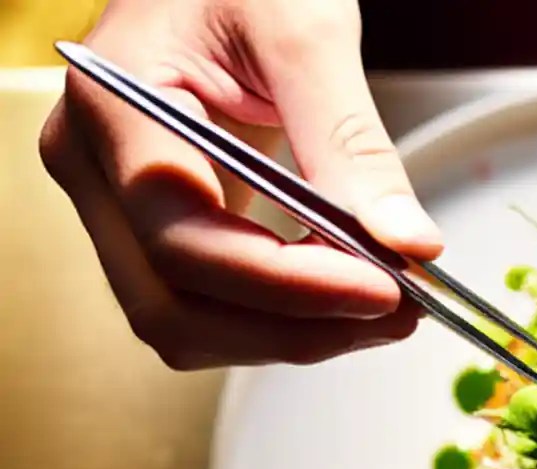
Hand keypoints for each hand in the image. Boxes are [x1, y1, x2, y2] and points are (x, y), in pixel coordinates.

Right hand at [39, 0, 438, 369]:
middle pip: (173, 305)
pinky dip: (282, 315)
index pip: (181, 238)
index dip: (287, 285)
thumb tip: (406, 244)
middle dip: (295, 329)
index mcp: (114, 105)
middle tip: (400, 313)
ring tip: (388, 308)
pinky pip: (210, 300)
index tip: (384, 289)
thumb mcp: (305, 27)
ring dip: (292, 336)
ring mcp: (121, 201)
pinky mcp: (162, 221)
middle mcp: (97, 167)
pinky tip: (349, 293)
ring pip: (188, 321)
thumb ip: (352, 139)